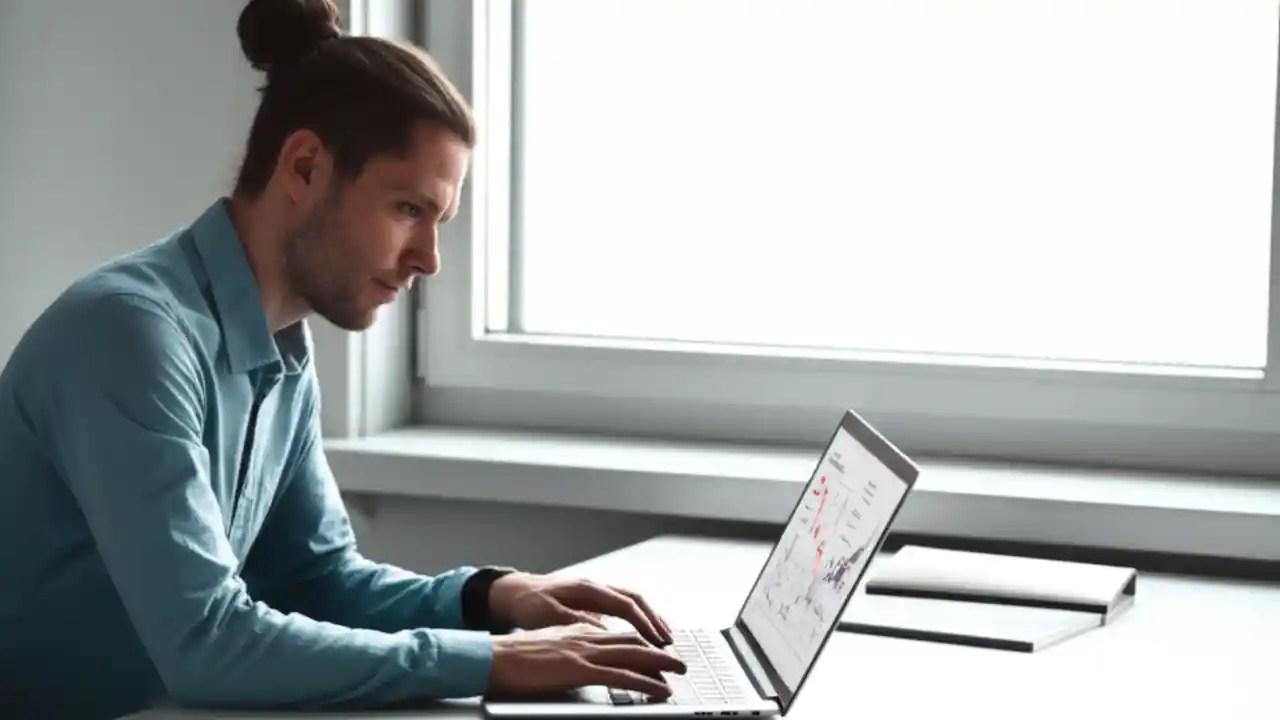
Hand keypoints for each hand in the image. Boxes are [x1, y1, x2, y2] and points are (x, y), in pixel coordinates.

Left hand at [488, 573, 674, 645]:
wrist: (514, 592)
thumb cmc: (529, 602)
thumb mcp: (549, 614)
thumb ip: (576, 621)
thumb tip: (603, 630)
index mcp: (587, 588)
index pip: (626, 604)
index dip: (644, 623)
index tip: (656, 641)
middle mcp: (596, 587)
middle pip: (636, 600)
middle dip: (654, 621)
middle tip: (668, 642)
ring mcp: (596, 592)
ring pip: (632, 602)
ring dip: (649, 619)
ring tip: (664, 638)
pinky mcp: (593, 601)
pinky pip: (623, 608)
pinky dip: (638, 619)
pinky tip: (644, 632)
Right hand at [488, 623, 685, 698]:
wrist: (494, 658)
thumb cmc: (514, 659)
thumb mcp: (547, 649)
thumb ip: (568, 652)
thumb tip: (580, 663)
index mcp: (577, 631)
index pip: (618, 634)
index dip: (642, 641)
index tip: (658, 649)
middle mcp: (585, 637)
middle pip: (633, 640)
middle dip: (659, 650)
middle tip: (679, 660)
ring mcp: (584, 652)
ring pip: (634, 654)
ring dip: (661, 664)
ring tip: (679, 672)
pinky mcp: (580, 670)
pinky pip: (622, 675)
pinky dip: (646, 682)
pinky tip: (660, 689)